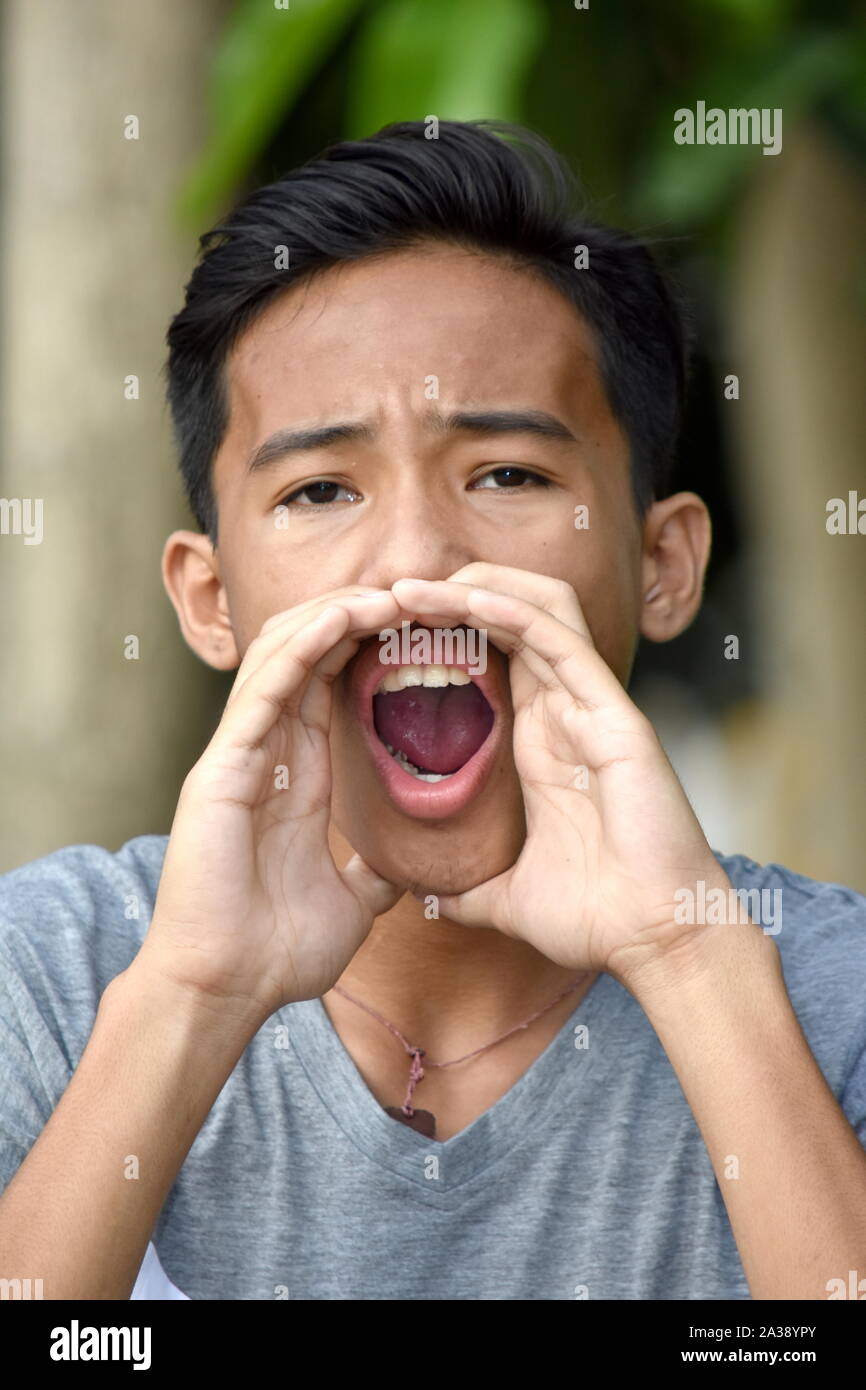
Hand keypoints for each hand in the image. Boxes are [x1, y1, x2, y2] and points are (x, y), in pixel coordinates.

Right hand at [141, 587, 406, 1014]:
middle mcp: (265, 751)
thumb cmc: (275, 950)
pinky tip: (343, 618)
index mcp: (296, 774)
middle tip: (414, 592)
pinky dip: (302, 645)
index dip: (369, 643)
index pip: (330, 682)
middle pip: (307, 652)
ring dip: (334, 614)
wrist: (226, 991)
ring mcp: (239, 754)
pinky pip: (263, 688)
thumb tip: (410, 867)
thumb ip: (373, 871)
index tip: (422, 622)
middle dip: (357, 613)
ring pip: (282, 653)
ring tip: (388, 592)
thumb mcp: (349, 901)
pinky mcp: (222, 768)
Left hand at [391, 564, 734, 986]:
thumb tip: (427, 897)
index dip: (443, 628)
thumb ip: (466, 891)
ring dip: (474, 586)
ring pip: (538, 607)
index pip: (494, 653)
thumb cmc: (596, 918)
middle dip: (452, 590)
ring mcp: (593, 707)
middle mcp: (566, 711)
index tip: (382, 628)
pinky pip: (560, 640)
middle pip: (515, 612)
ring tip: (411, 587)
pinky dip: (511, 610)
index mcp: (541, 740)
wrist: (656, 943)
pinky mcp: (614, 715)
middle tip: (389, 594)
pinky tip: (464, 598)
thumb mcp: (508, 897)